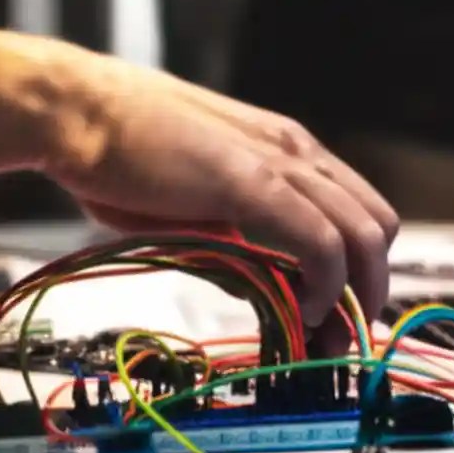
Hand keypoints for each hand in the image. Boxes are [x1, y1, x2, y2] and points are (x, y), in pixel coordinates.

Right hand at [41, 56, 398, 353]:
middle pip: (375, 227)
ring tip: (328, 337)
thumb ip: (237, 241)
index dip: (362, 269)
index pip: (358, 211)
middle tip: (344, 338)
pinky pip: (321, 245)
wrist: (78, 114)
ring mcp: (281, 164)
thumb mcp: (196, 206)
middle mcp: (297, 151)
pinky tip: (304, 313)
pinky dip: (325, 288)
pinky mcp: (255, 186)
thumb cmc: (122, 156)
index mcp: (287, 150)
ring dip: (354, 297)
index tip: (344, 315)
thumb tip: (262, 288)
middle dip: (369, 290)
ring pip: (361, 237)